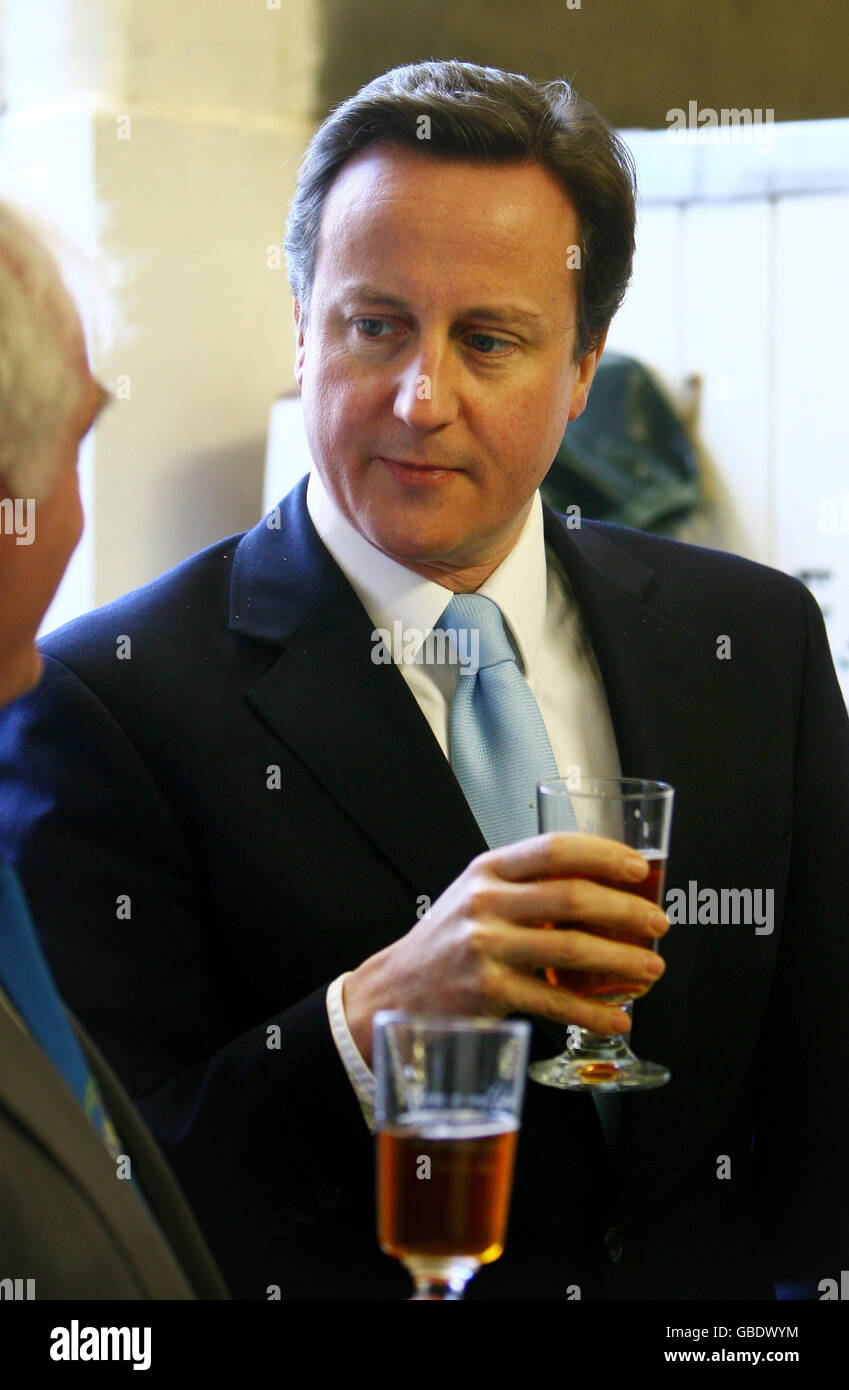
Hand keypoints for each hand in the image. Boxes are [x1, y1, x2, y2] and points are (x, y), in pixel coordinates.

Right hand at [344, 833, 668, 1066]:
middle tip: (658, 922)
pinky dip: (594, 1011)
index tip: (640, 868)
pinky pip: (554, 1000)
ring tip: (651, 967)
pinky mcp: (489, 991)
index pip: (554, 848)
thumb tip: (606, 890)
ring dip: (622, 959)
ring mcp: (485, 946)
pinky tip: (618, 1016)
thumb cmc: (451, 940)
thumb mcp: (479, 895)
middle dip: (626, 910)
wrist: (398, 989)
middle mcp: (485, 902)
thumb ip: (529, 887)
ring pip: (570, 947)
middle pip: (571, 896)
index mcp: (488, 870)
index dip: (603, 855)